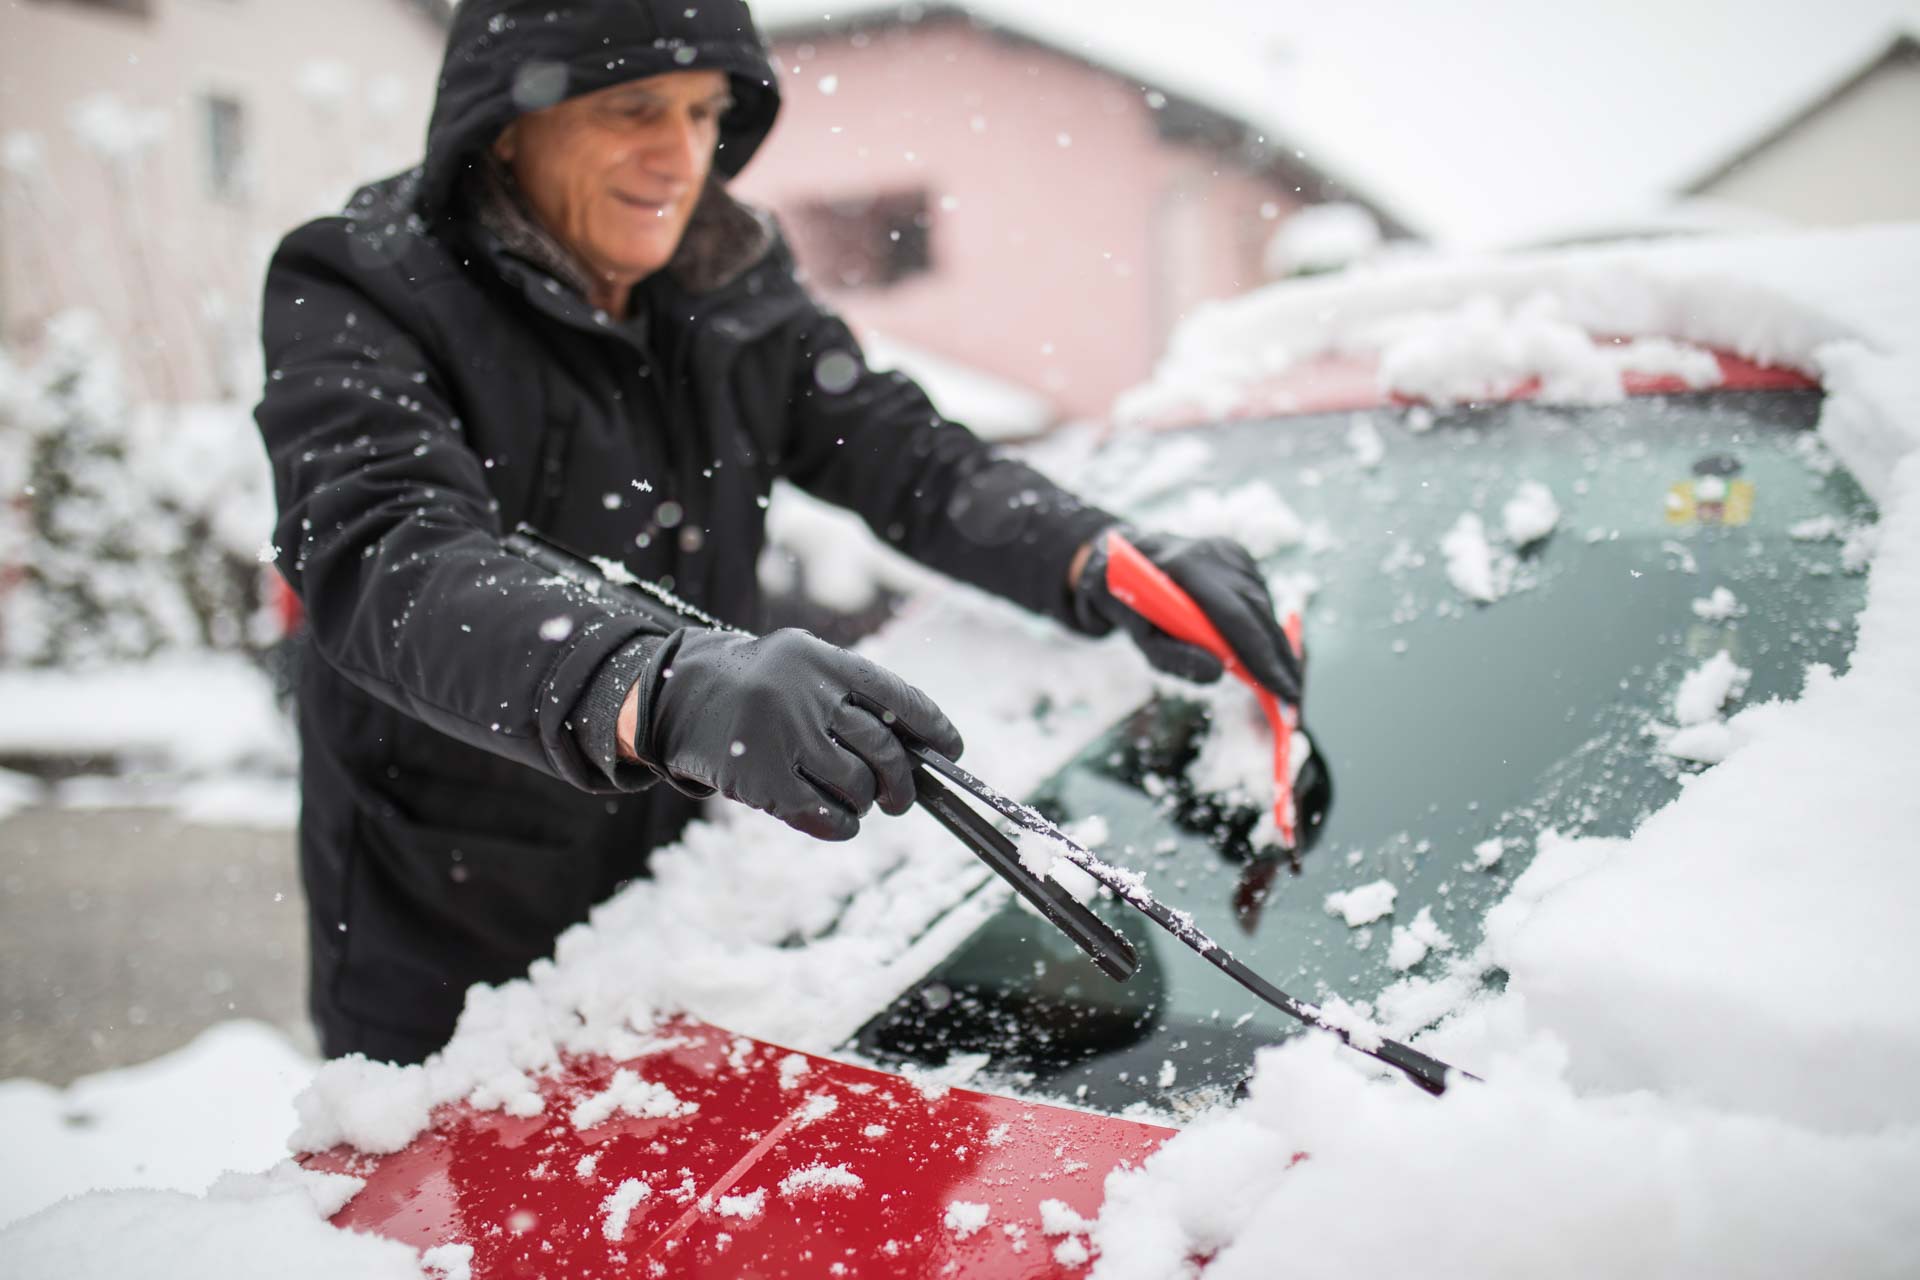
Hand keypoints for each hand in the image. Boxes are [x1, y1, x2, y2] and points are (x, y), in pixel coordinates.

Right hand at [639, 628, 962, 840]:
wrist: (677, 697)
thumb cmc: (757, 690)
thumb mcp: (801, 669)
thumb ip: (850, 697)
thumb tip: (918, 748)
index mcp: (821, 660)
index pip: (895, 695)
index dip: (931, 727)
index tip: (951, 752)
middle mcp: (804, 694)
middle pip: (883, 749)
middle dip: (903, 782)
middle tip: (900, 799)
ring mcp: (781, 737)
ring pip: (857, 785)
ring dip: (866, 802)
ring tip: (857, 802)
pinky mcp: (760, 779)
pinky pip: (823, 814)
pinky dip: (842, 825)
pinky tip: (842, 822)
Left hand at [1072, 529, 1302, 703]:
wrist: (1118, 556)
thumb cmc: (1125, 599)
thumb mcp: (1136, 634)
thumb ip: (1172, 656)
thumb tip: (1218, 674)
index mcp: (1186, 567)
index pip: (1236, 617)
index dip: (1263, 657)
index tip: (1284, 691)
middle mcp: (1214, 553)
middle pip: (1258, 611)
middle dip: (1278, 658)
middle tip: (1292, 698)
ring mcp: (1229, 551)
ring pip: (1263, 604)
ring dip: (1273, 644)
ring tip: (1283, 681)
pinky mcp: (1237, 555)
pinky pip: (1258, 596)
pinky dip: (1261, 626)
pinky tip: (1263, 651)